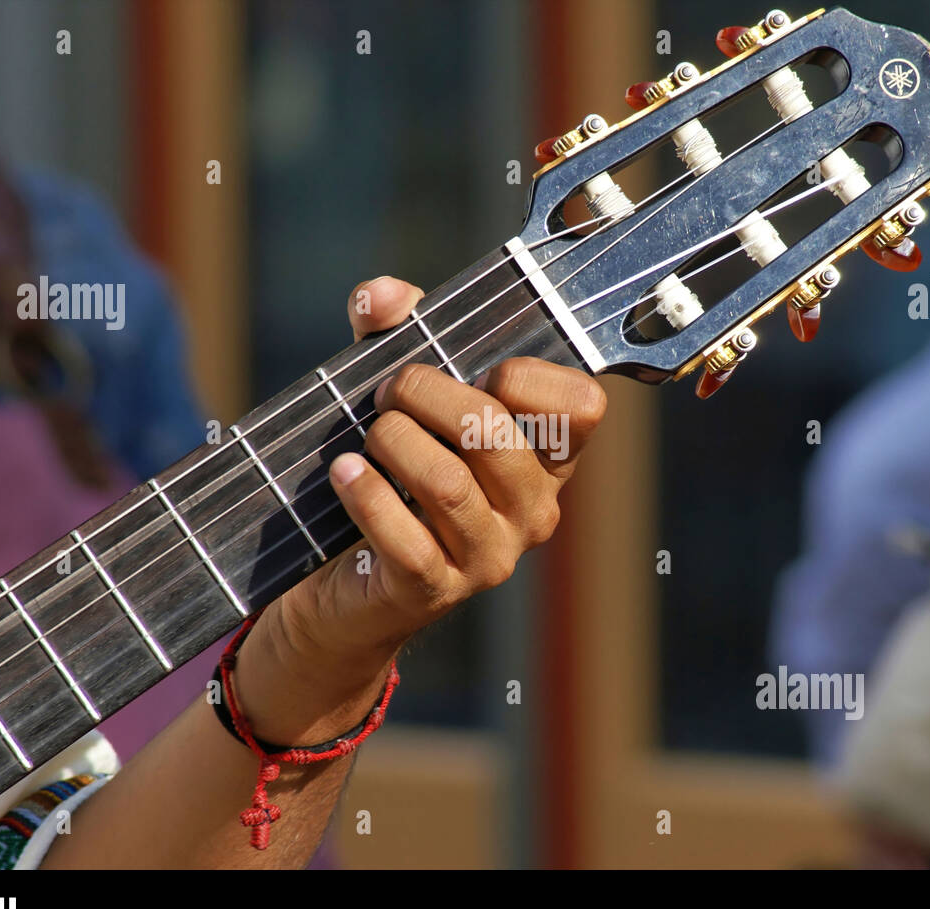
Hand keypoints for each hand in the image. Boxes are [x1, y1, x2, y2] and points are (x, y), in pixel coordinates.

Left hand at [233, 276, 606, 744]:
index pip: (583, 409)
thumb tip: (382, 296)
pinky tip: (346, 472)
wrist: (349, 581)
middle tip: (390, 390)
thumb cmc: (395, 470)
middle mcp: (533, 510)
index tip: (483, 368)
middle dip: (428, 393)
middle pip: (495, 433)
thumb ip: (397, 332)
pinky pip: (406, 538)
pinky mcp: (435, 590)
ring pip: (448, 484)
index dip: (531, 376)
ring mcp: (489, 556)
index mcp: (548, 458)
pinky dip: (367, 495)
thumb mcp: (404, 392)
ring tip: (369, 434)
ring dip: (394, 441)